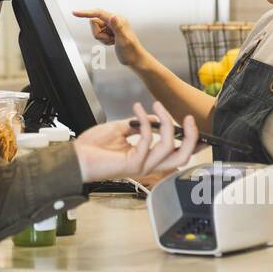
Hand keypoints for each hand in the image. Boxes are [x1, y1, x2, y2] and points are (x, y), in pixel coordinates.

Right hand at [72, 8, 147, 69]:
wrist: (135, 59)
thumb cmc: (131, 50)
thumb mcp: (123, 39)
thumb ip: (117, 26)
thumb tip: (113, 16)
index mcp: (117, 19)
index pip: (98, 13)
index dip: (86, 13)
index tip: (74, 13)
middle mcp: (114, 20)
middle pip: (94, 23)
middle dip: (98, 34)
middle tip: (110, 40)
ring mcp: (112, 26)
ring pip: (96, 29)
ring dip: (101, 38)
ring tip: (112, 42)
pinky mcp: (110, 32)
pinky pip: (99, 34)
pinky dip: (103, 40)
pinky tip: (112, 43)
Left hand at [73, 100, 200, 183]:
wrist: (76, 157)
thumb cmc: (93, 147)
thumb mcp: (119, 129)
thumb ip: (139, 125)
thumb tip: (155, 118)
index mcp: (148, 159)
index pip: (177, 155)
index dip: (193, 145)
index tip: (197, 127)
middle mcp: (148, 165)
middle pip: (182, 157)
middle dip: (191, 137)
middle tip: (188, 118)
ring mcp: (142, 166)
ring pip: (168, 147)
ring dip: (166, 122)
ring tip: (157, 105)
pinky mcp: (133, 164)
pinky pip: (147, 140)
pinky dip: (144, 121)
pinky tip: (137, 110)